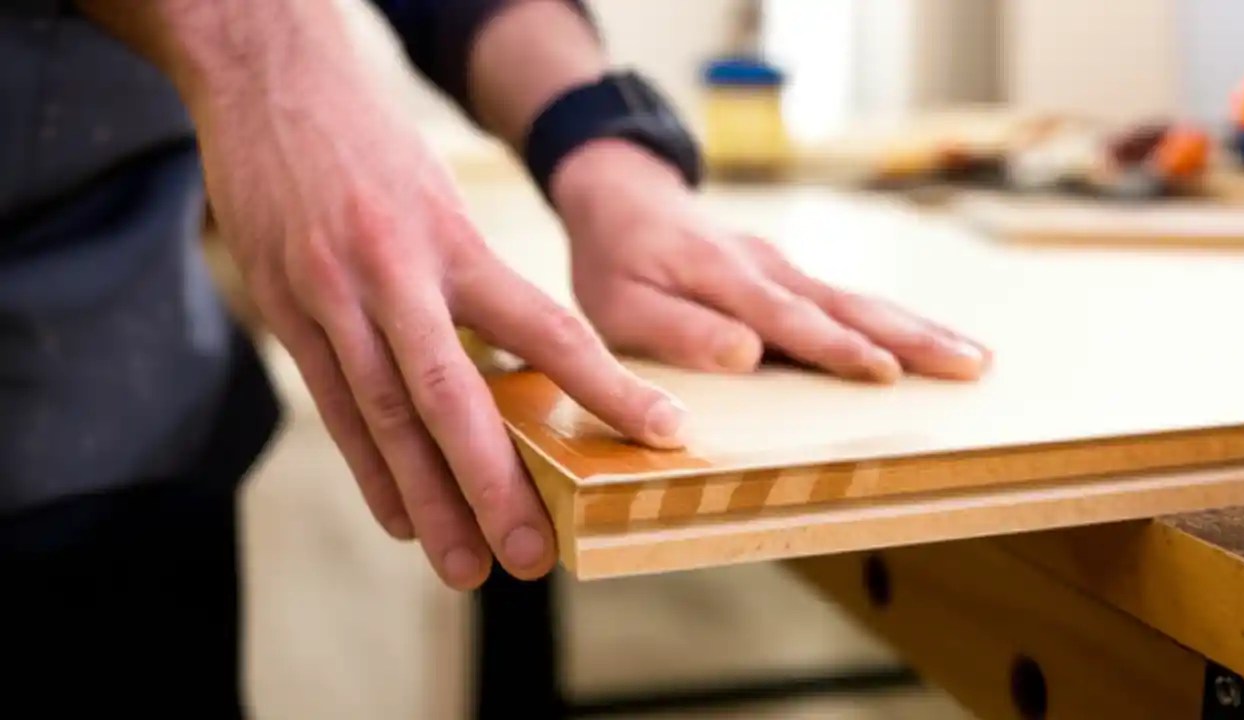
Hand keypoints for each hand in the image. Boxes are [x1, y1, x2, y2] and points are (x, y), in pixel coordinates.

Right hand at [166, 12, 685, 590]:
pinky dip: (368, 469)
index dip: (608, 389)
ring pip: (388, 418)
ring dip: (428, 501)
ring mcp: (333, 297)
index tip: (663, 435)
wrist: (271, 79)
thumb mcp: (441, 200)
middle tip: (532, 556)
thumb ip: (474, 285)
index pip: (547, 330)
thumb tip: (514, 373)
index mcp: (456, 243)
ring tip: (463, 567)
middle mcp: (397, 275)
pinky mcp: (285, 311)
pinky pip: (333, 406)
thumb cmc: (374, 145)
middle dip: (494, 487)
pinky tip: (398, 517)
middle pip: (453, 400)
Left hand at [552, 140, 992, 380]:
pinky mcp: (789, 275)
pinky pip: (846, 300)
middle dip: (912, 337)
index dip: (835, 347)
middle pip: (847, 305)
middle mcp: (767, 270)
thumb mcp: (620, 305)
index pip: (788, 318)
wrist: (625, 198)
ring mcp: (784, 269)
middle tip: (972, 364)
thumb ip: (678, 330)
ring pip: (858, 301)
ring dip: (918, 329)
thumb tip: (747, 355)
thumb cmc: (617, 262)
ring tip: (976, 357)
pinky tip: (928, 341)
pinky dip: (892, 321)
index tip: (884, 370)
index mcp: (725, 279)